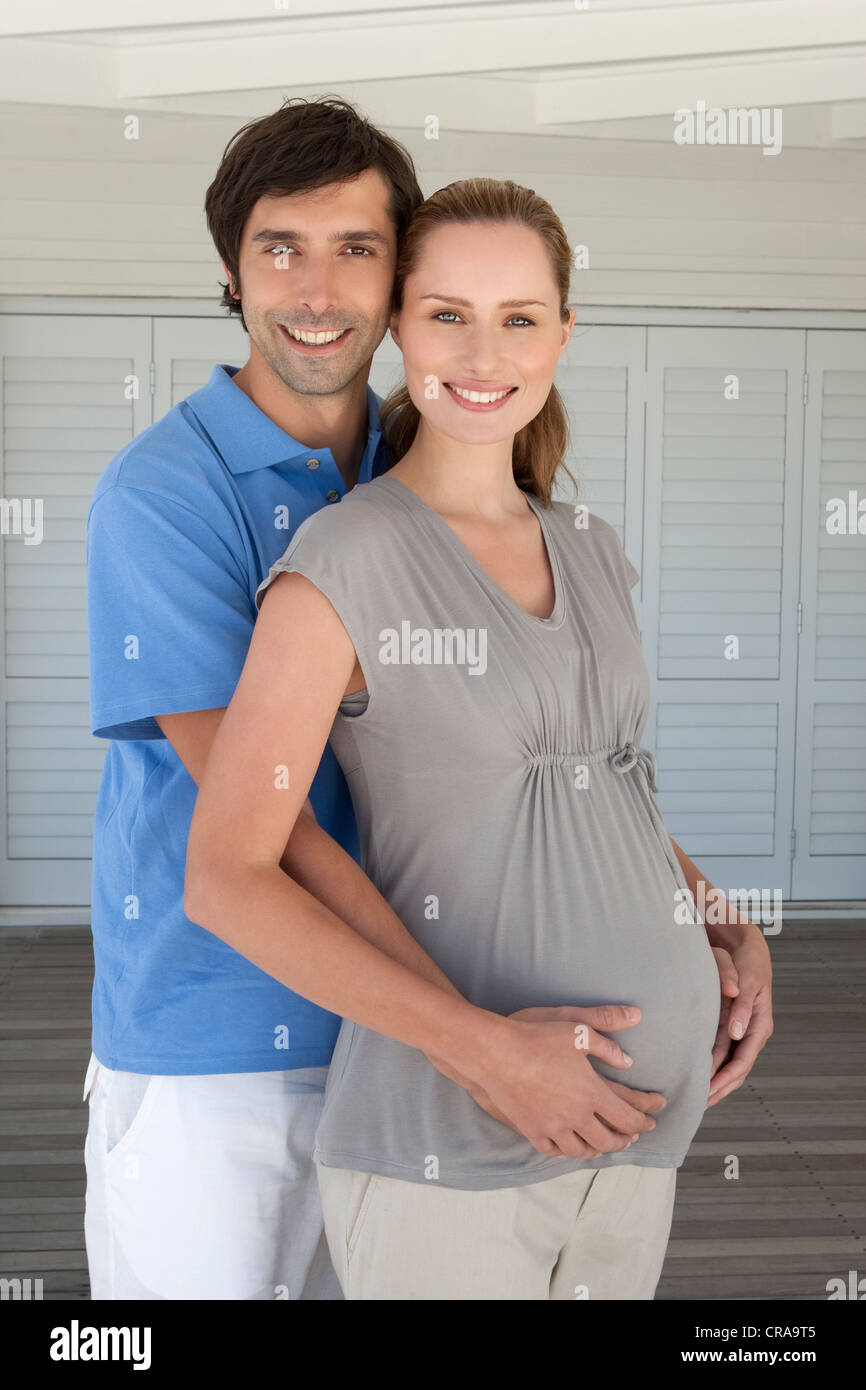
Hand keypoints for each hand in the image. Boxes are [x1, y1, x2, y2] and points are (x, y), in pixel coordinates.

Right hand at [426, 1004, 666, 1158]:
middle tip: (630, 1136)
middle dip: (623, 1140)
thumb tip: (628, 1060)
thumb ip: (606, 1046)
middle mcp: (575, 1116)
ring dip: (597, 1150)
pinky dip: (566, 1151)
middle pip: (607, 1140)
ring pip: (581, 1150)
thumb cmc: (537, 1037)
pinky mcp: (531, 1130)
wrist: (496, 1053)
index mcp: (592, 1093)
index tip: (650, 1122)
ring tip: (602, 1145)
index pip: (627, 1118)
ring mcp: (552, 1127)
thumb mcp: (577, 1031)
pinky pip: (553, 1150)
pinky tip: (569, 1146)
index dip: (642, 1122)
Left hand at [706, 925, 772, 1106]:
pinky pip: (722, 1052)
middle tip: (700, 1104)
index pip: (744, 1060)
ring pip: (729, 1064)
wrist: (746, 947)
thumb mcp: (748, 981)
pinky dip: (712, 1065)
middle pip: (737, 1069)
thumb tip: (737, 1033)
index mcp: (760, 1025)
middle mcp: (751, 1032)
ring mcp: (741, 1030)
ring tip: (698, 1099)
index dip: (727, 1078)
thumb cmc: (748, 963)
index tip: (710, 1091)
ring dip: (716, 1081)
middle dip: (721, 1088)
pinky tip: (698, 1074)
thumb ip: (743, 1007)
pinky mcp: (729, 1025)